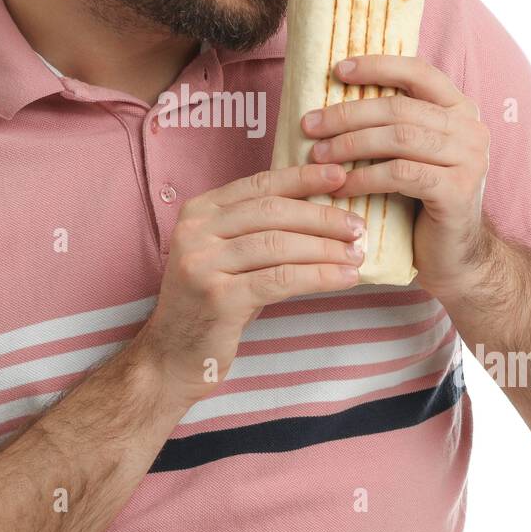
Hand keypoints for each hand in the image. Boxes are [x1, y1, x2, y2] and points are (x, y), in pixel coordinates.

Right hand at [133, 163, 366, 408]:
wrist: (173, 355)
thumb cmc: (213, 303)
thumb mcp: (228, 256)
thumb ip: (260, 230)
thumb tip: (324, 212)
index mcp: (199, 211)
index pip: (259, 185)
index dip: (302, 178)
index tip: (340, 176)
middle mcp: (196, 232)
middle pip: (272, 212)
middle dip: (322, 217)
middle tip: (357, 227)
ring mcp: (203, 264)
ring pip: (279, 245)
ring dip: (326, 249)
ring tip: (357, 254)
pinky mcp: (219, 298)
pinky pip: (281, 279)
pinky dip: (320, 276)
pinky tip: (345, 278)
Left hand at [300, 55, 492, 299]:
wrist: (454, 256)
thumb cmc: (420, 202)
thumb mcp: (409, 154)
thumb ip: (391, 125)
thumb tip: (332, 98)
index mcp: (459, 109)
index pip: (418, 71)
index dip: (377, 66)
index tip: (337, 70)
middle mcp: (471, 128)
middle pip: (399, 108)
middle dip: (348, 114)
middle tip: (310, 125)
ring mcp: (470, 159)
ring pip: (398, 138)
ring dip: (351, 145)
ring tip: (318, 156)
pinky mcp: (458, 190)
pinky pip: (401, 174)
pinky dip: (365, 178)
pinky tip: (340, 186)